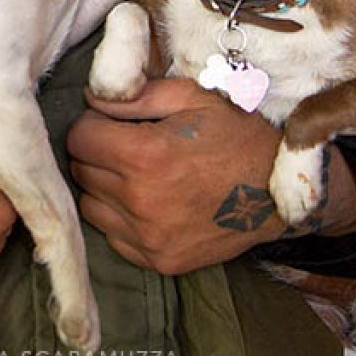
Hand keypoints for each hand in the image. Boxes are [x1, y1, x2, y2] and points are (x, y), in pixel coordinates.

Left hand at [67, 78, 355, 273]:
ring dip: (103, 186)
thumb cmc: (235, 133)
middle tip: (123, 143)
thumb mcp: (190, 96)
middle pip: (80, 171)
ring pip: (90, 206)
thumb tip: (90, 98)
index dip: (92, 124)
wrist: (277, 190)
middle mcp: (141, 201)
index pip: (78, 138)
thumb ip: (135, 94)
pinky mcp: (160, 261)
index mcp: (145, 155)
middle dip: (96, 152)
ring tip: (134, 172)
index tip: (110, 122)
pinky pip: (112, 236)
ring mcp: (149, 237)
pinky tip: (146, 200)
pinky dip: (120, 217)